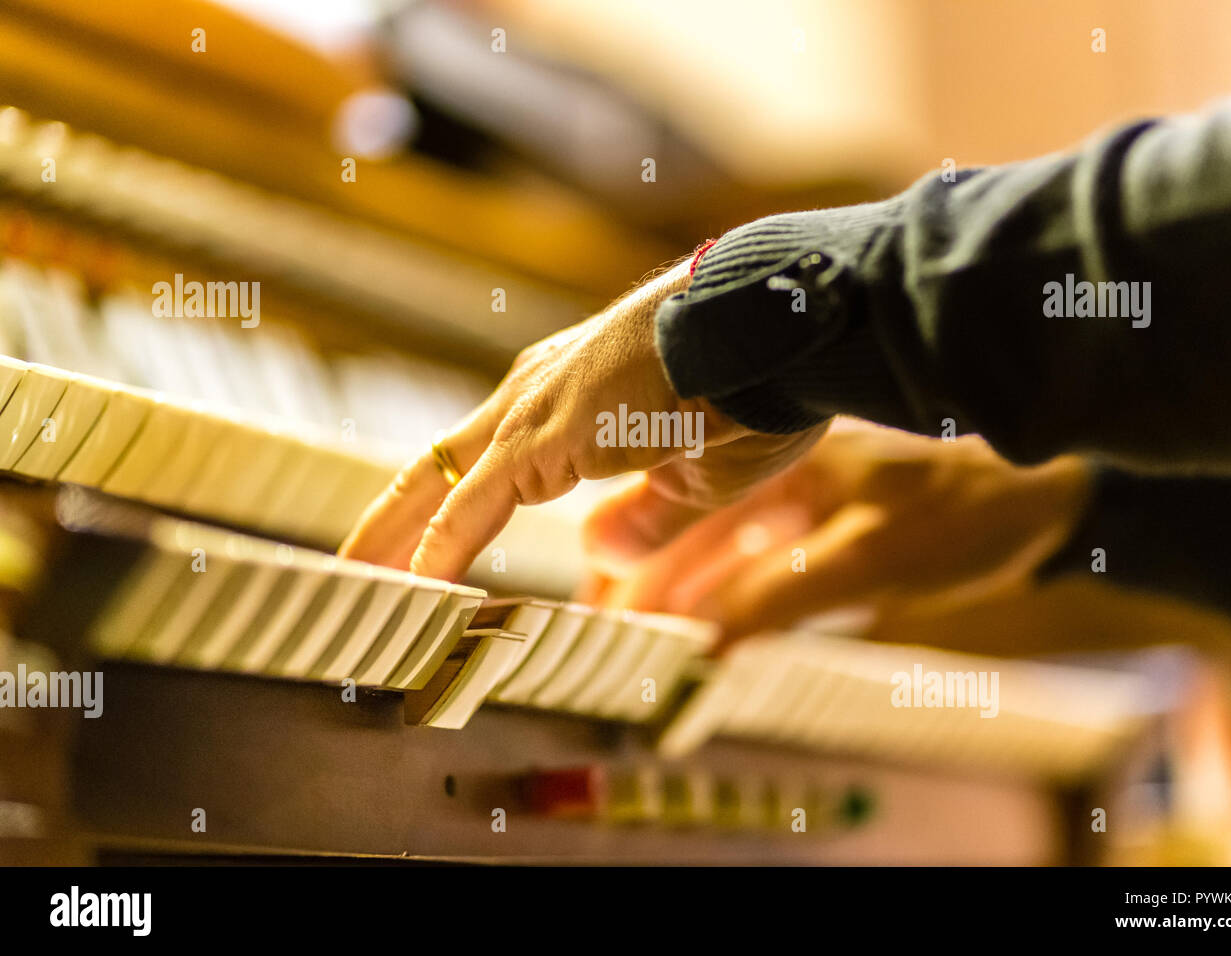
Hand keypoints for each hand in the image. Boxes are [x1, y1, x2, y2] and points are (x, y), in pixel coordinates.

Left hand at [339, 259, 825, 580]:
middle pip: (439, 465)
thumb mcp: (695, 473)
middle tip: (351, 566)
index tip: (424, 551)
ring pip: (439, 481)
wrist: (776, 332)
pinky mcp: (543, 433)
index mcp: (571, 399)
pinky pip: (473, 504)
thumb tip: (598, 551)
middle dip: (393, 520)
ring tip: (352, 584)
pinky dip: (441, 549)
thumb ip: (641, 514)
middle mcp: (537, 395)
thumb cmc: (754, 388)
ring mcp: (534, 409)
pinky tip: (414, 587)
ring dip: (397, 538)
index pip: (485, 462)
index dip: (451, 509)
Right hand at [582, 419, 1091, 646]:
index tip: (585, 605)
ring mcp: (798, 479)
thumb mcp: (874, 558)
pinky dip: (708, 570)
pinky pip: (743, 536)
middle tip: (587, 615)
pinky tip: (688, 596)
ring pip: (703, 528)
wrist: (1057, 484)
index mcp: (779, 455)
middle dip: (625, 568)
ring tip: (621, 616)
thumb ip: (780, 594)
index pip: (672, 514)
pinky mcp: (821, 501)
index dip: (622, 564)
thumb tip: (698, 638)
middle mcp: (777, 457)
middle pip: (673, 516)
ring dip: (660, 574)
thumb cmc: (975, 508)